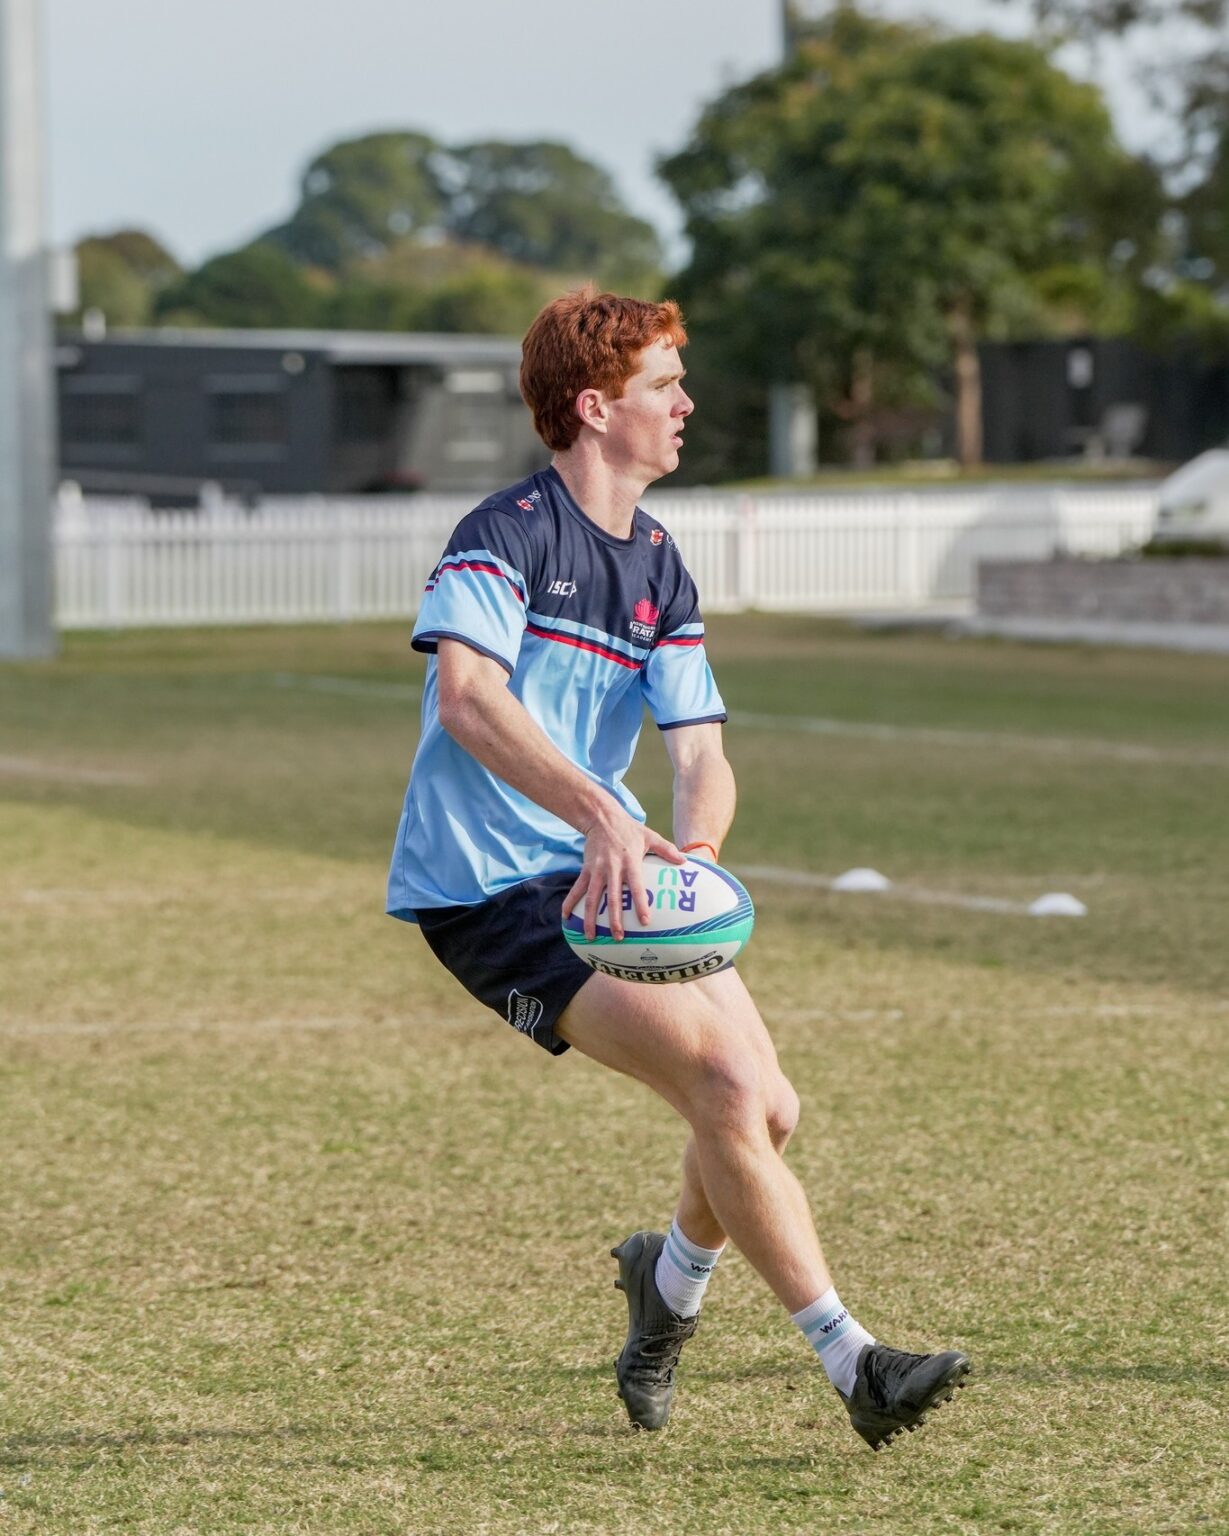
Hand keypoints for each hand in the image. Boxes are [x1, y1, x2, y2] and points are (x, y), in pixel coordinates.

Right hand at [562, 808, 683, 940]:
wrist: (601, 817)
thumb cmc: (629, 829)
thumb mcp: (650, 836)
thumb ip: (667, 849)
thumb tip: (684, 861)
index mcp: (630, 862)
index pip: (637, 887)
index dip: (641, 904)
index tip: (645, 921)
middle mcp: (612, 868)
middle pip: (612, 898)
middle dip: (614, 919)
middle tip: (618, 937)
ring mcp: (596, 870)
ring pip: (591, 898)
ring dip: (590, 918)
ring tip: (591, 936)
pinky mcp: (585, 870)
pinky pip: (577, 889)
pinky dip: (570, 903)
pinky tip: (566, 917)